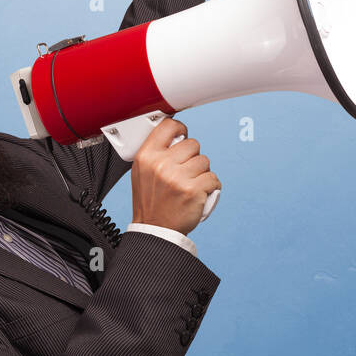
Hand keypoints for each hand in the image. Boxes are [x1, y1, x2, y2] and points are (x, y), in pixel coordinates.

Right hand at [129, 118, 220, 235]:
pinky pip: (213, 178)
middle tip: (184, 172)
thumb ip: (157, 153)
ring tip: (190, 184)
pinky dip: (211, 186)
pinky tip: (199, 193)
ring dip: (202, 173)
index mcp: (146, 157)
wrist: (155, 229)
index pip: (168, 126)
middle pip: (193, 144)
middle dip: (193, 157)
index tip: (183, 136)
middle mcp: (161, 164)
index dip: (180, 129)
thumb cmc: (151, 201)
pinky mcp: (193, 190)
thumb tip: (177, 136)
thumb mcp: (142, 172)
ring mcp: (177, 177)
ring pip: (205, 161)